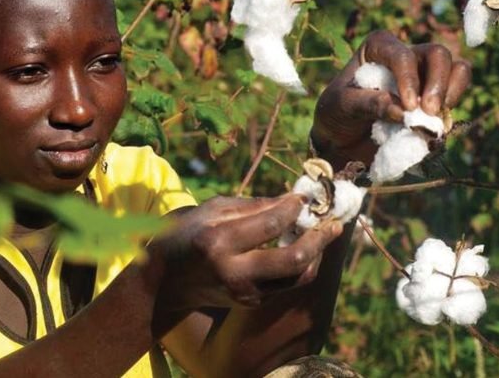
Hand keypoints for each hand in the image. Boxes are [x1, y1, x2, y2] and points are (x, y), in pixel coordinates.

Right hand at [152, 195, 343, 311]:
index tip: (305, 196)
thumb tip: (294, 200)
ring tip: (326, 232)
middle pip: (294, 259)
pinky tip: (307, 246)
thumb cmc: (188, 233)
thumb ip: (254, 205)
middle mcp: (233, 271)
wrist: (164, 281)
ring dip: (318, 254)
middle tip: (333, 222)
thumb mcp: (213, 209)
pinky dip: (302, 264)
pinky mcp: (251, 302)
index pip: (272, 223)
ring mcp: (244, 292)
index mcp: (218, 242)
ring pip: (298, 277)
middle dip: (320, 238)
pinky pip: (287, 284)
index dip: (295, 207)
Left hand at [310, 31, 471, 167]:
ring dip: (452, 92)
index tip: (409, 107)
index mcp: (379, 47)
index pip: (402, 55)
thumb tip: (402, 110)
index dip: (410, 79)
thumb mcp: (341, 106)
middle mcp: (406, 55)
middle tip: (430, 112)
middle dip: (439, 82)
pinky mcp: (435, 99)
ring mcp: (424, 76)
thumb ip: (368, 104)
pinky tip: (435, 128)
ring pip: (457, 68)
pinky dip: (451, 111)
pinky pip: (457, 95)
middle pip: (438, 54)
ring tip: (435, 118)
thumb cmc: (336, 114)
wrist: (343, 140)